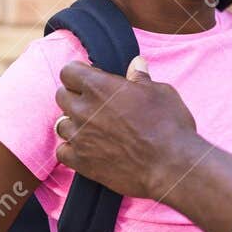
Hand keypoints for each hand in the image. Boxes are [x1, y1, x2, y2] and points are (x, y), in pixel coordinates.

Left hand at [55, 58, 197, 199]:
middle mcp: (84, 110)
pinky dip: (71, 148)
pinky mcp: (81, 162)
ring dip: (74, 123)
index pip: (68, 71)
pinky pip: (62, 151)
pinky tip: (87, 148)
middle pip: (61, 96)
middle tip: (94, 103)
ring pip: (61, 124)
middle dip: (75, 96)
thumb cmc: (169, 127)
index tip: (90, 78)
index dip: (79, 73)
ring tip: (93, 127)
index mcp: (100, 87)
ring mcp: (80, 137)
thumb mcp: (161, 93)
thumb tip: (136, 65)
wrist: (170, 167)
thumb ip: (141, 78)